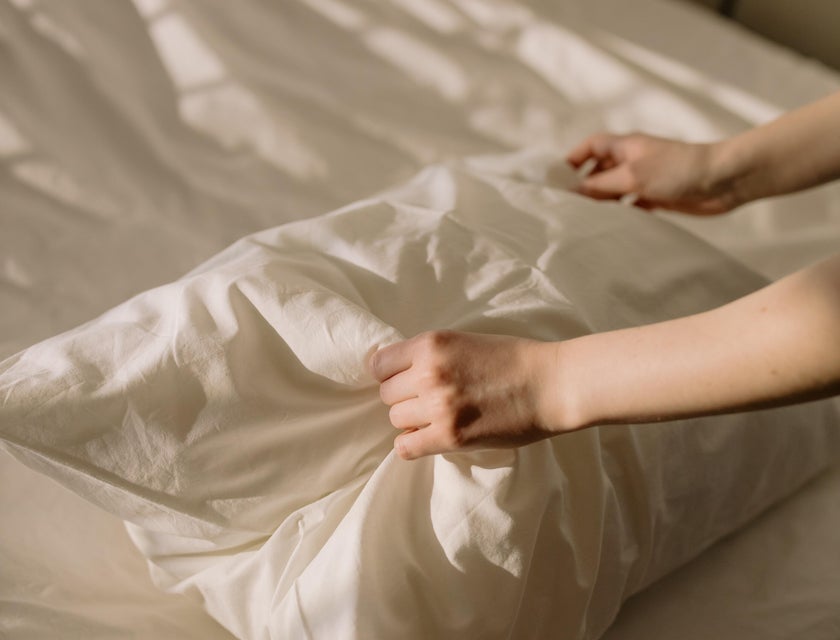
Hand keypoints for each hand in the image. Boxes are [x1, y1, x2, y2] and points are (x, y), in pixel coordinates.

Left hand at [369, 331, 565, 459]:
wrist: (550, 384)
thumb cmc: (513, 359)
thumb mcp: (463, 341)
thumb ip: (430, 355)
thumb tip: (397, 373)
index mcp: (431, 344)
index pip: (380, 364)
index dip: (390, 374)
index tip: (403, 380)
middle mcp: (428, 373)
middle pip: (387, 394)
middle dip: (404, 397)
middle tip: (429, 400)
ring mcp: (438, 406)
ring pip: (396, 419)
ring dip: (412, 420)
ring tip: (437, 417)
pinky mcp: (451, 436)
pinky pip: (406, 447)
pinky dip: (411, 445)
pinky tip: (426, 439)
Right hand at [566, 133, 736, 214]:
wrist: (723, 180)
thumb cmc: (678, 170)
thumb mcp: (633, 176)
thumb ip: (601, 185)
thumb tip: (573, 193)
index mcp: (625, 146)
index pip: (590, 147)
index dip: (572, 160)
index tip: (556, 181)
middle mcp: (632, 160)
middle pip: (599, 170)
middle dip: (583, 186)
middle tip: (566, 207)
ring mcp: (645, 179)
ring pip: (614, 190)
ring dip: (602, 203)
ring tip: (585, 221)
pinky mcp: (657, 196)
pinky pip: (631, 205)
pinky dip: (621, 214)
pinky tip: (613, 227)